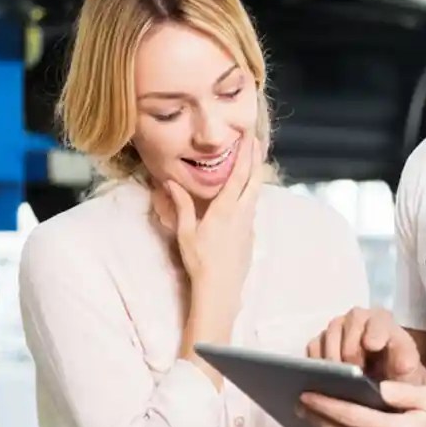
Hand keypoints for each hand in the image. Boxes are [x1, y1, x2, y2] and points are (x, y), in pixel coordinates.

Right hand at [156, 136, 262, 287]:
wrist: (221, 289)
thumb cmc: (200, 261)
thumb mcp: (186, 232)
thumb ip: (181, 205)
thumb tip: (169, 182)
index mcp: (225, 209)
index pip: (239, 175)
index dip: (245, 154)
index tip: (248, 137)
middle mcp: (242, 213)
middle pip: (254, 179)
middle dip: (255, 158)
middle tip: (256, 140)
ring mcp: (249, 224)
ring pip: (256, 193)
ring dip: (255, 175)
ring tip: (254, 160)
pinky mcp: (251, 235)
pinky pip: (253, 208)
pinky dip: (252, 194)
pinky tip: (246, 193)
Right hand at [308, 307, 425, 383]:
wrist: (382, 381)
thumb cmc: (395, 371)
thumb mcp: (407, 369)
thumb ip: (406, 363)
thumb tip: (402, 365)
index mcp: (382, 320)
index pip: (377, 320)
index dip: (374, 331)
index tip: (372, 346)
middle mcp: (358, 319)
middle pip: (349, 324)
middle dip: (351, 350)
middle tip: (356, 372)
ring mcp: (336, 329)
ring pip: (329, 335)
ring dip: (334, 358)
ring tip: (342, 379)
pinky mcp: (320, 343)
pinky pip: (313, 348)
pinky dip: (318, 363)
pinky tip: (326, 378)